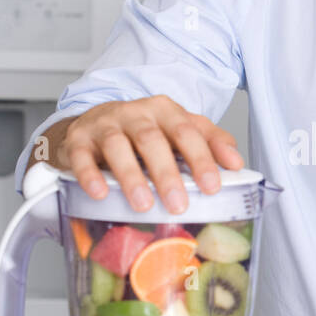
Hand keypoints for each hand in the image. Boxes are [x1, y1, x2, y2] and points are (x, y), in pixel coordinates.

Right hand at [43, 96, 243, 213]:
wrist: (94, 123)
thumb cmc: (143, 131)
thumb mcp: (179, 130)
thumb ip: (209, 141)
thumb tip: (236, 162)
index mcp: (166, 111)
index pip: (188, 132)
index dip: (202, 158)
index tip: (213, 185)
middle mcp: (136, 113)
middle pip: (152, 139)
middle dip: (167, 173)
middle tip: (178, 203)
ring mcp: (105, 124)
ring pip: (118, 146)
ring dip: (131, 176)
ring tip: (142, 204)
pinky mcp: (79, 138)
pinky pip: (82, 155)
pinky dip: (89, 174)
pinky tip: (100, 193)